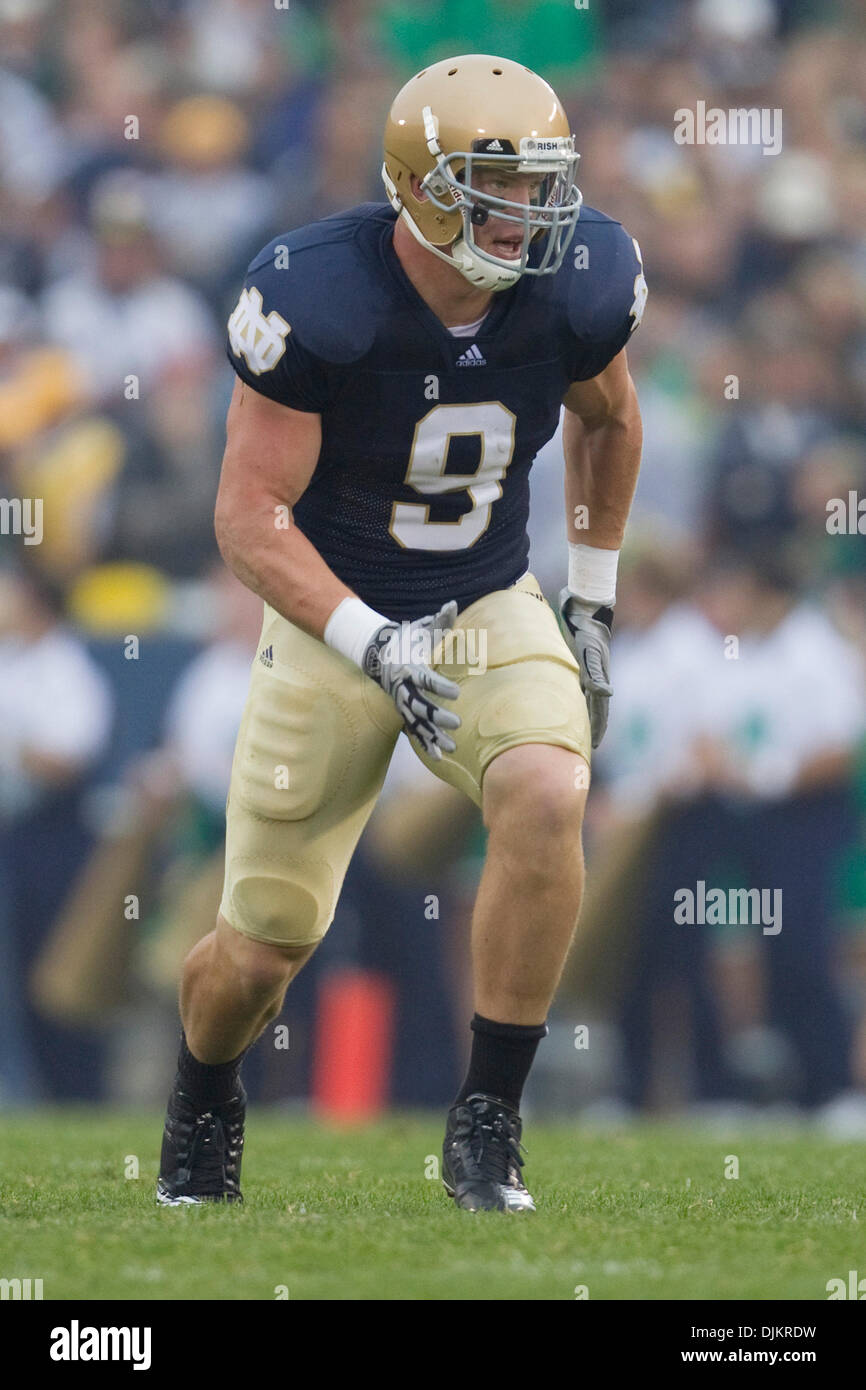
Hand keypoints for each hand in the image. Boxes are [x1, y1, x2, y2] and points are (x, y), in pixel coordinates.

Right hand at [362, 601, 460, 760]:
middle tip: (456, 723)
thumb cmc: (407, 638)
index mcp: (409, 668)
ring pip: (416, 723)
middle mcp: (403, 688)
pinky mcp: (404, 711)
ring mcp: (402, 702)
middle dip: (436, 716)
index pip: (424, 679)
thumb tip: (452, 605)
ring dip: (433, 736)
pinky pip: (414, 731)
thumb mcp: (422, 628)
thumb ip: (439, 620)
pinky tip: (439, 757)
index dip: (439, 686)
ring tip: (452, 747)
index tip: (457, 692)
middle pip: (419, 706)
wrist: (379, 652)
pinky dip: (425, 744)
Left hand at [559, 592, 613, 748]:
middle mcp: (596, 677)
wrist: (585, 610)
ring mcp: (588, 669)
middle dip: (593, 725)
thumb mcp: (590, 653)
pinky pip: (578, 685)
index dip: (598, 728)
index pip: (600, 710)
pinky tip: (570, 701)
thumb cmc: (587, 632)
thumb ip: (596, 673)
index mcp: (600, 679)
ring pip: (587, 698)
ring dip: (585, 713)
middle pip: (596, 708)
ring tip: (580, 728)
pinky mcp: (579, 661)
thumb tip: (607, 694)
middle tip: (589, 744)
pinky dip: (576, 696)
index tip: (594, 745)